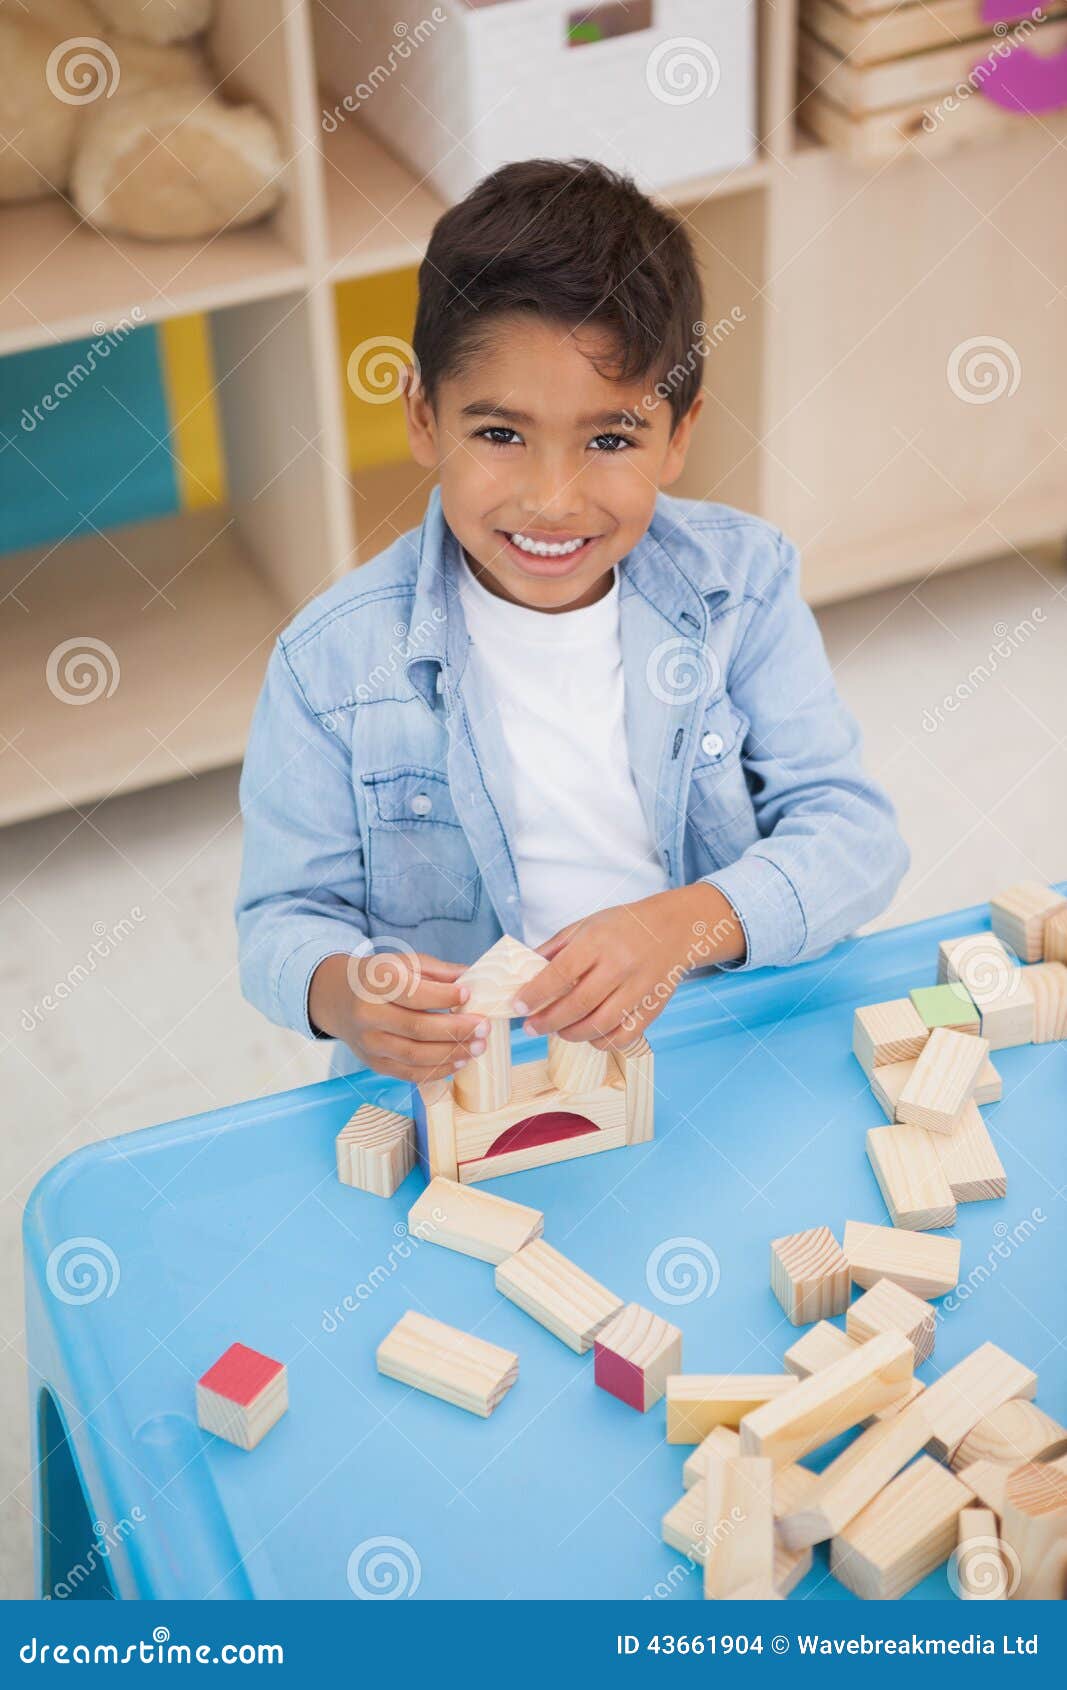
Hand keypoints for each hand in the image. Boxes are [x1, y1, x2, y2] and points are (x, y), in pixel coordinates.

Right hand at [308, 950, 490, 1082]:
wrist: (338, 998)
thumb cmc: (378, 978)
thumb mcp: (403, 963)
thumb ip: (438, 971)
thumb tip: (473, 977)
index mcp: (376, 983)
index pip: (413, 993)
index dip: (444, 996)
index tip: (469, 994)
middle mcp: (367, 1014)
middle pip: (416, 1028)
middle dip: (456, 1030)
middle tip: (484, 1027)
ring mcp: (369, 1043)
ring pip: (414, 1055)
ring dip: (451, 1053)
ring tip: (477, 1047)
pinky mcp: (374, 1063)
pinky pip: (408, 1073)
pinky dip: (437, 1070)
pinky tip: (458, 1061)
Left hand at [514, 885, 744, 1048]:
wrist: (674, 929)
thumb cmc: (624, 927)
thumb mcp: (585, 926)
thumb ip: (554, 949)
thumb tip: (523, 972)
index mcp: (598, 941)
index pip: (560, 973)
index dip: (536, 993)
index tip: (518, 1006)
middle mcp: (619, 965)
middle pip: (579, 1005)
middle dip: (548, 1022)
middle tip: (531, 1028)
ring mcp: (638, 989)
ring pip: (600, 1025)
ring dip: (572, 1035)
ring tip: (558, 1031)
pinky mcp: (652, 1007)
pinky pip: (624, 1036)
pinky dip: (602, 1042)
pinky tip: (589, 1035)